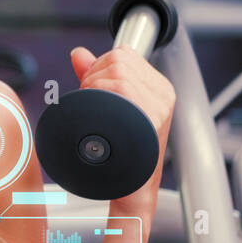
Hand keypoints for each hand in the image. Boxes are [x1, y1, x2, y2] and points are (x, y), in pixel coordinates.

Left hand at [69, 45, 175, 195]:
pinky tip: (99, 117)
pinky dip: (98, 97)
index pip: (124, 54)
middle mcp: (163, 94)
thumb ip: (96, 77)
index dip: (99, 67)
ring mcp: (159, 106)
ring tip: (95, 112)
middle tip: (91, 103)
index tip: (93, 89)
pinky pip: (118, 89)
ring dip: (92, 89)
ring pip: (116, 72)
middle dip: (93, 77)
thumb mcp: (111, 108)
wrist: (132, 188)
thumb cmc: (121, 151)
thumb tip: (78, 54)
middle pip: (117, 60)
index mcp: (159, 88)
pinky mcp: (151, 118)